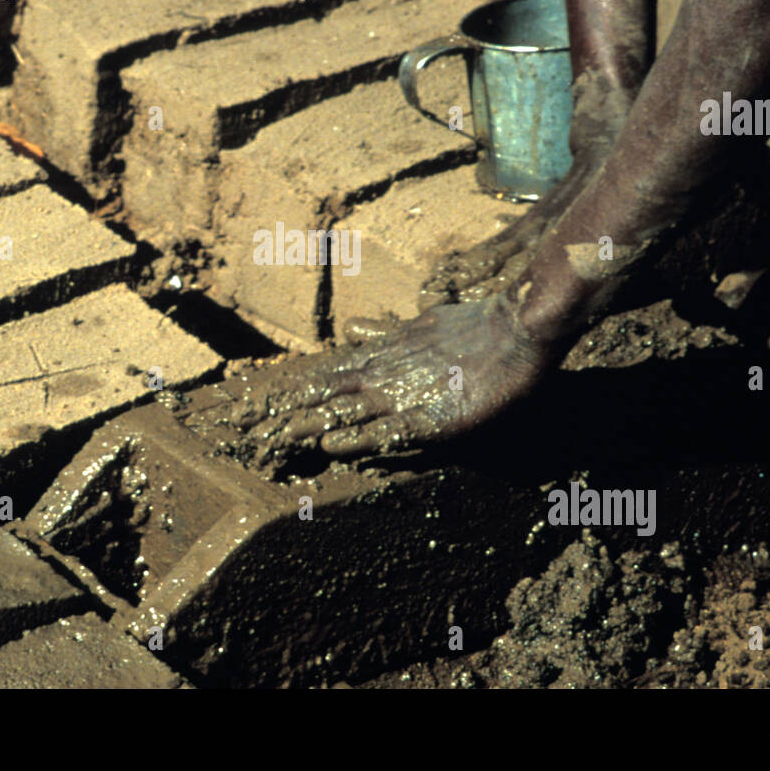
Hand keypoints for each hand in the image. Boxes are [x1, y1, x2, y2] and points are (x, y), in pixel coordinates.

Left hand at [225, 296, 546, 465]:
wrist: (515, 328)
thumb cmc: (474, 328)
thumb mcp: (419, 323)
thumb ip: (387, 331)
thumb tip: (354, 328)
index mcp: (381, 356)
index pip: (327, 376)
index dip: (295, 392)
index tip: (264, 405)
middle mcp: (383, 374)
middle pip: (325, 395)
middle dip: (289, 412)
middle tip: (254, 429)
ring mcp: (403, 395)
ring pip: (346, 412)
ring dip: (311, 425)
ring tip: (276, 439)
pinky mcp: (430, 417)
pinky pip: (387, 431)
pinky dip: (358, 438)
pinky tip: (332, 447)